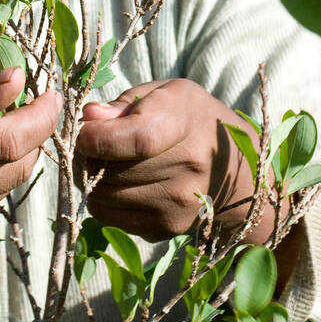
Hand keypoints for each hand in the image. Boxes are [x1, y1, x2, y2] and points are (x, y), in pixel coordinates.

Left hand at [76, 78, 285, 243]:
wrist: (236, 170)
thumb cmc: (193, 119)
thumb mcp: (167, 92)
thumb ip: (125, 102)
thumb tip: (89, 117)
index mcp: (185, 123)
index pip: (137, 139)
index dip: (98, 137)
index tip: (84, 130)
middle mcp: (187, 168)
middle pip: (111, 170)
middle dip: (88, 156)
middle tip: (93, 144)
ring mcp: (177, 203)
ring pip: (103, 196)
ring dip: (93, 179)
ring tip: (107, 162)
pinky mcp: (165, 228)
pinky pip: (109, 216)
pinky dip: (104, 199)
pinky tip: (121, 183)